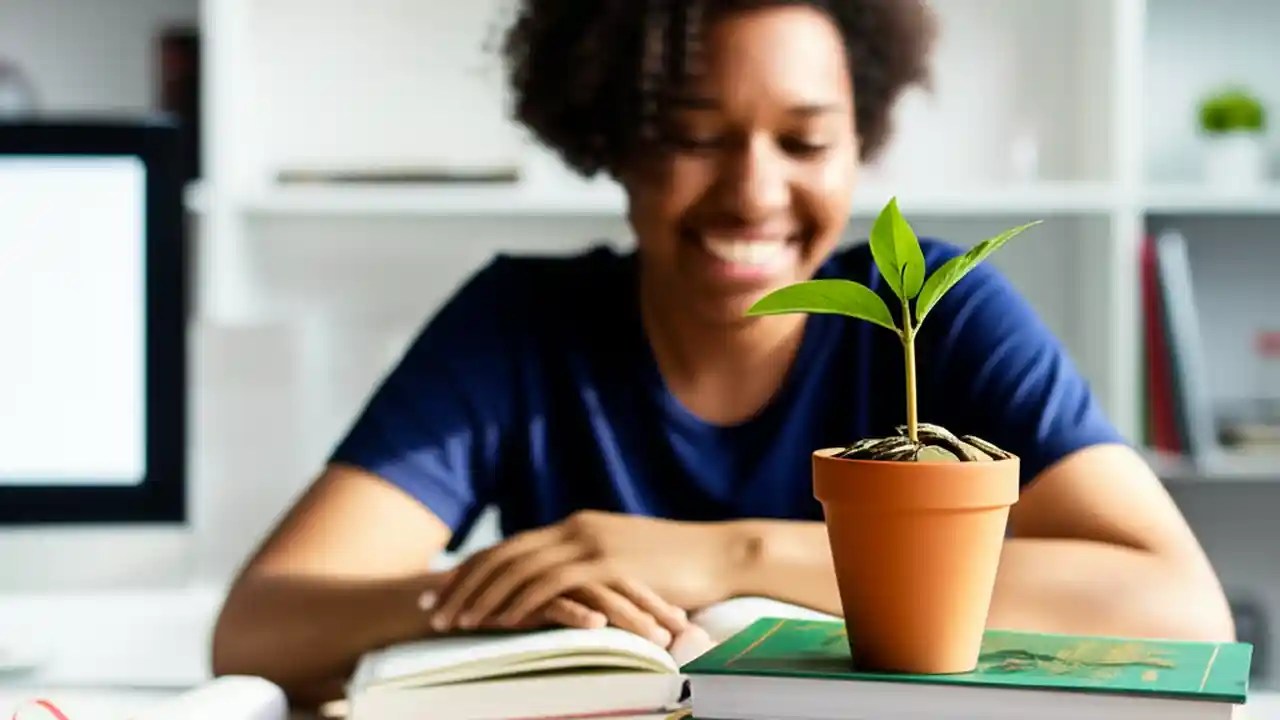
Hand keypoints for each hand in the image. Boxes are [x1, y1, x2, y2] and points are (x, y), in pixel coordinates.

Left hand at [428, 511, 738, 635]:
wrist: (721, 555)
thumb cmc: (680, 568)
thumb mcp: (626, 566)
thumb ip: (593, 572)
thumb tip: (569, 596)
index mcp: (576, 527)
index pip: (510, 547)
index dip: (471, 569)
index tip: (441, 590)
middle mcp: (575, 529)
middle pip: (503, 554)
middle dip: (461, 581)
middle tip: (428, 607)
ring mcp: (591, 543)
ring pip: (519, 569)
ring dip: (481, 596)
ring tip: (453, 622)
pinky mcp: (608, 563)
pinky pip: (551, 583)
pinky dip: (519, 602)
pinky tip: (498, 623)